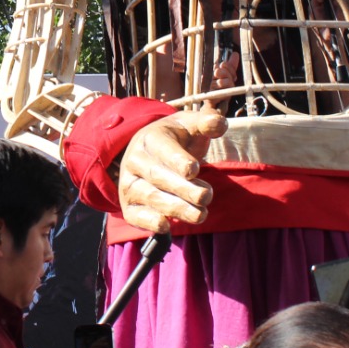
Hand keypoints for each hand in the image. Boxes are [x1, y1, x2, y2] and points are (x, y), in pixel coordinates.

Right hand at [117, 109, 226, 232]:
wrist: (147, 152)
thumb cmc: (176, 140)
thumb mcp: (190, 125)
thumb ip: (207, 122)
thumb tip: (219, 123)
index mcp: (151, 138)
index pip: (163, 150)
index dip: (178, 161)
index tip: (194, 170)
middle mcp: (135, 161)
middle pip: (158, 177)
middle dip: (184, 189)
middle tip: (207, 196)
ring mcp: (129, 184)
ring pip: (151, 198)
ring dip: (176, 208)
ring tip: (201, 214)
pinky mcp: (129, 206)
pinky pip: (136, 217)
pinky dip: (150, 223)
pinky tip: (167, 226)